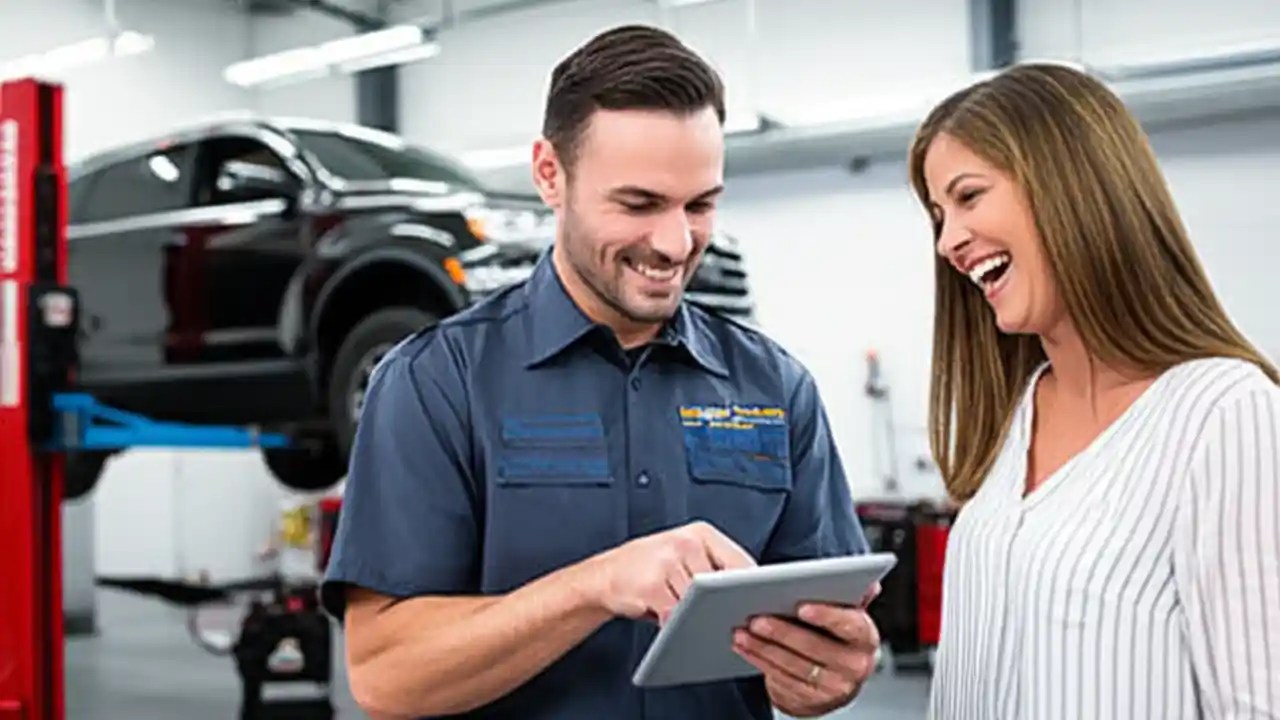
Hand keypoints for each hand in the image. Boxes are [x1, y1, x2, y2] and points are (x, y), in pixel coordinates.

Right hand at [584, 521, 755, 624]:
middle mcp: (685, 542)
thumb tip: (748, 596)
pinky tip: (671, 624)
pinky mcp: (651, 585)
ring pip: (698, 602)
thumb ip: (714, 568)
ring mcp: (667, 562)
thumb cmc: (652, 569)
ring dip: (696, 617)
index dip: (751, 588)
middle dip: (724, 606)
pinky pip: (674, 614)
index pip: (740, 562)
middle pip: (722, 584)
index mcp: (702, 533)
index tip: (759, 605)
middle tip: (727, 620)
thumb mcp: (685, 557)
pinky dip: (675, 625)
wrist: (605, 575)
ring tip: (693, 621)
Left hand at [732, 584, 880, 717]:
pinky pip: (781, 680)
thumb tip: (870, 583)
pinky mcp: (810, 701)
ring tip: (742, 631)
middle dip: (783, 632)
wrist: (835, 680)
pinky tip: (744, 647)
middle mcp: (854, 666)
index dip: (827, 616)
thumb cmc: (837, 637)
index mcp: (865, 638)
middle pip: (815, 648)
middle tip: (756, 618)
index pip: (850, 626)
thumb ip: (852, 596)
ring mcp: (833, 688)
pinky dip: (759, 661)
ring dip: (764, 648)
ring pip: (793, 666)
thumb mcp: (848, 616)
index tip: (802, 607)